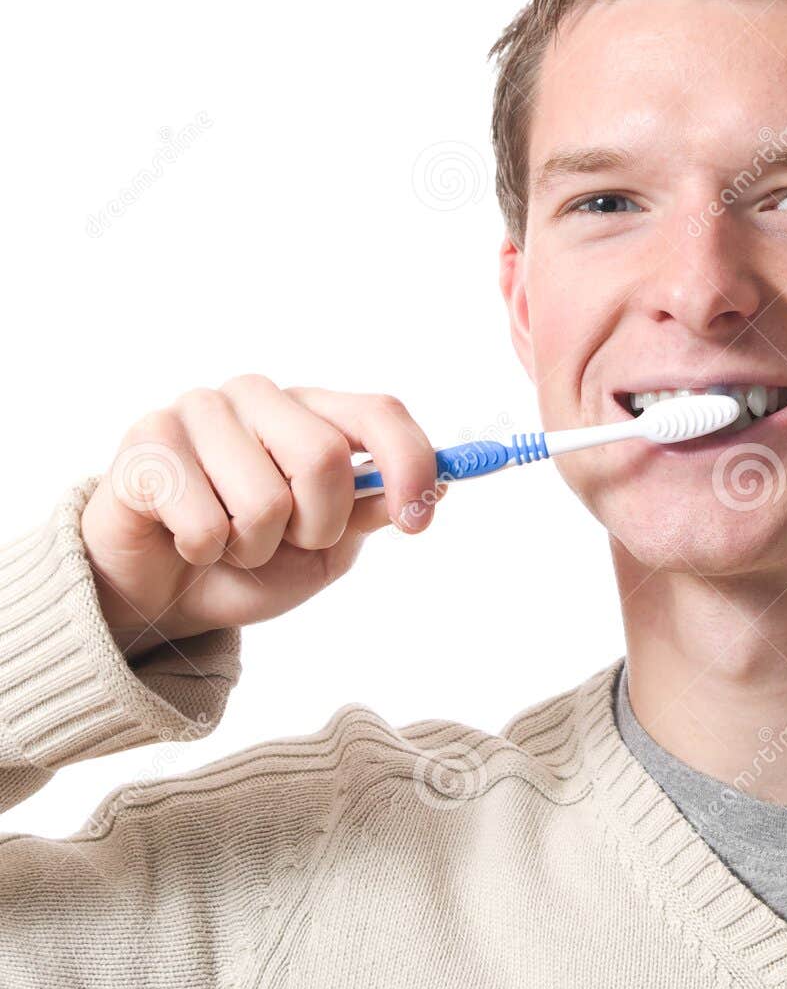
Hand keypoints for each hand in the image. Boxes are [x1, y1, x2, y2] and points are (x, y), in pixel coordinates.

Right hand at [80, 375, 444, 655]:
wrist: (160, 593)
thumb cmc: (247, 562)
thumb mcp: (326, 548)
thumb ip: (370, 510)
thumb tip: (437, 486)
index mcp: (308, 412)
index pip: (379, 411)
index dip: (411, 463)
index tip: (418, 521)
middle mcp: (255, 396)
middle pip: (324, 458)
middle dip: (317, 527)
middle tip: (285, 542)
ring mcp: (197, 411)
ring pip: (264, 502)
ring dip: (254, 550)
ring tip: (227, 544)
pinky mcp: (147, 443)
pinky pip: (206, 524)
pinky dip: (203, 553)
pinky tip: (184, 540)